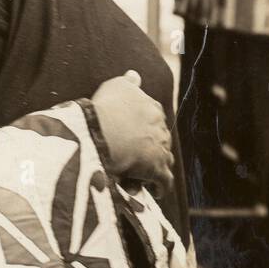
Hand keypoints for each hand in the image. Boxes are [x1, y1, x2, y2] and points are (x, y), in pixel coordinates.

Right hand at [90, 69, 173, 196]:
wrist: (103, 130)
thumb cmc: (106, 108)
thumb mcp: (115, 86)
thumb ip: (127, 82)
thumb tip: (135, 75)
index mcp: (153, 108)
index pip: (154, 119)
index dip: (143, 129)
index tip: (132, 136)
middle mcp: (161, 127)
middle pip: (160, 140)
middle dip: (150, 148)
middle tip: (133, 157)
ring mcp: (161, 148)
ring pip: (164, 160)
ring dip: (155, 168)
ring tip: (142, 175)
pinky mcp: (157, 169)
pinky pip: (164, 181)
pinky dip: (160, 187)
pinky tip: (155, 192)